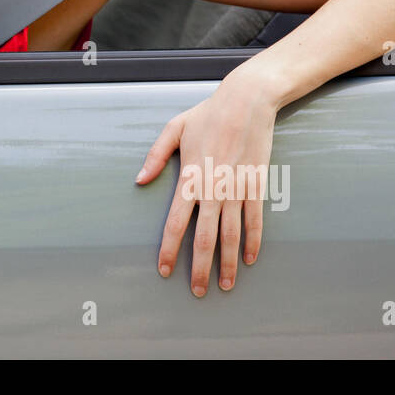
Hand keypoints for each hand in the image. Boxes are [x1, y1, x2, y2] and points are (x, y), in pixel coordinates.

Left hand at [134, 75, 278, 295]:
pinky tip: (249, 260)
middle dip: (200, 268)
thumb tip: (138, 180)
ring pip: (232, 236)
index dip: (169, 250)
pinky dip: (253, 242)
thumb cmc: (207, 114)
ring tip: (225, 285)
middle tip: (198, 291)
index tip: (165, 270)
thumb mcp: (174, 129)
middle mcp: (213, 190)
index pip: (175, 223)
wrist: (247, 102)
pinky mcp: (256, 186)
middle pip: (205, 238)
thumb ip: (155, 157)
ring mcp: (236, 190)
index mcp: (189, 178)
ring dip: (228, 263)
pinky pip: (255, 221)